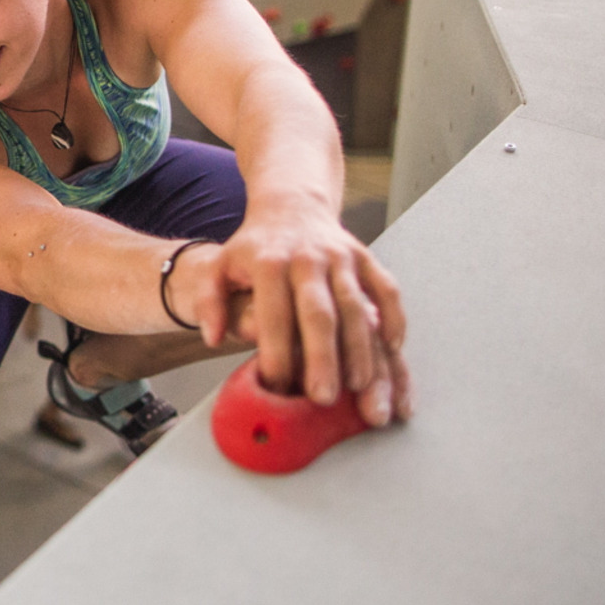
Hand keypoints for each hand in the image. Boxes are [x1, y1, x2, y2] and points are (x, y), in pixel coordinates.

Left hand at [181, 199, 410, 426]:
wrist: (292, 207)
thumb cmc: (255, 247)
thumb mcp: (221, 266)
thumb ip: (210, 301)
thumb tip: (212, 337)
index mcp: (269, 262)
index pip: (273, 313)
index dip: (275, 350)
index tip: (275, 385)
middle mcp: (307, 258)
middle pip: (318, 314)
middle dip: (322, 358)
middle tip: (323, 397)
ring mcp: (341, 257)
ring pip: (355, 305)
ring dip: (360, 348)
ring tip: (360, 386)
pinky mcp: (365, 257)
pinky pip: (385, 288)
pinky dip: (393, 317)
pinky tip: (392, 348)